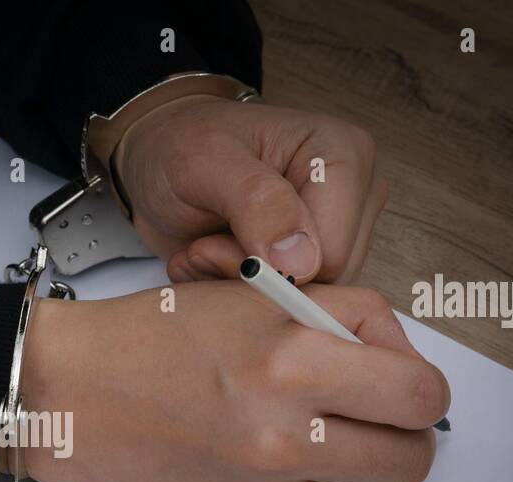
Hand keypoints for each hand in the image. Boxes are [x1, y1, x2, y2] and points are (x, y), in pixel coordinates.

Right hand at [20, 282, 449, 481]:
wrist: (76, 398)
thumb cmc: (160, 338)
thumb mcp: (258, 293)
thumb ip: (351, 316)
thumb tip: (406, 364)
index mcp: (290, 365)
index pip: (422, 397)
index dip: (421, 390)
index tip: (399, 388)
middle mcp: (283, 441)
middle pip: (413, 462)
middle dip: (405, 437)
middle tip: (372, 420)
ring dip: (376, 479)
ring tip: (339, 450)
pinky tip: (301, 477)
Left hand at [112, 95, 386, 285]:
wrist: (158, 159)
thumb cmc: (178, 147)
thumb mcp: (203, 163)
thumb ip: (256, 202)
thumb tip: (301, 261)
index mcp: (344, 155)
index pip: (332, 253)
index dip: (270, 267)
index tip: (209, 245)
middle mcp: (354, 194)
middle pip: (325, 281)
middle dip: (255, 277)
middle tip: (201, 248)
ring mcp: (338, 229)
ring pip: (307, 298)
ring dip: (242, 286)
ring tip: (203, 250)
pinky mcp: (314, 258)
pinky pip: (290, 302)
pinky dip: (242, 293)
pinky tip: (212, 262)